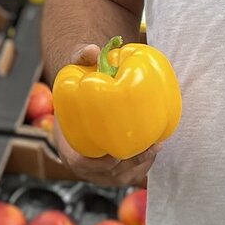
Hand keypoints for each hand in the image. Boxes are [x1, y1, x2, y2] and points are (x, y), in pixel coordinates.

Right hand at [49, 45, 158, 187]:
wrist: (83, 101)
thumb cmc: (80, 87)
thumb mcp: (76, 69)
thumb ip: (81, 56)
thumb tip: (92, 49)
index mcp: (68, 146)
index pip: (81, 163)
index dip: (100, 162)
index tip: (117, 151)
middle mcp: (84, 164)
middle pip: (109, 173)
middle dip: (132, 163)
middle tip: (151, 144)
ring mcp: (100, 171)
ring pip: (124, 175)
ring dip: (142, 164)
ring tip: (157, 144)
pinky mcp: (116, 170)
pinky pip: (131, 173)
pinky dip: (145, 164)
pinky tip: (156, 147)